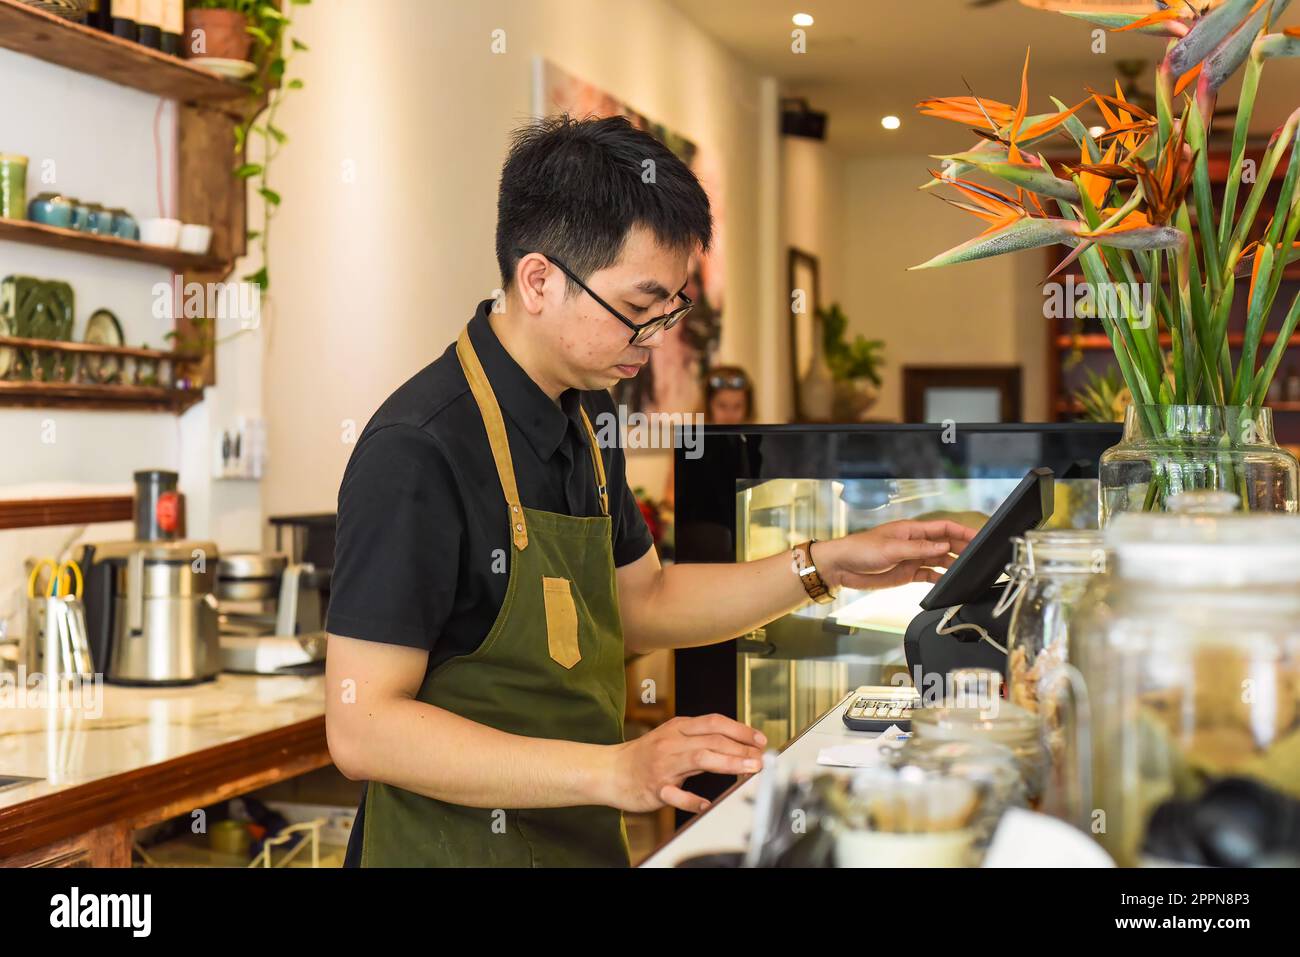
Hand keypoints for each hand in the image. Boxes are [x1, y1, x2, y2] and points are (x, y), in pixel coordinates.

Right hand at [604, 714, 766, 813]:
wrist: (610, 770)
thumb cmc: (644, 756)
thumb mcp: (672, 738)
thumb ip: (699, 740)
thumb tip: (735, 744)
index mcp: (677, 728)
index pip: (714, 722)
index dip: (740, 729)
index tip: (760, 739)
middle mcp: (671, 742)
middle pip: (712, 740)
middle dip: (741, 748)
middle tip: (761, 758)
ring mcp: (663, 765)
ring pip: (700, 758)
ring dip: (728, 763)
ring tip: (748, 769)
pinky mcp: (655, 788)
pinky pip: (675, 794)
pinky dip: (692, 800)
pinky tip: (707, 803)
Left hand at [817, 519, 976, 590]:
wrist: (840, 567)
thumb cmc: (860, 549)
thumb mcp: (891, 548)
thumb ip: (919, 549)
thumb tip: (944, 547)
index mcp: (912, 530)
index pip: (943, 528)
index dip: (962, 532)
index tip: (978, 537)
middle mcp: (914, 543)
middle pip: (945, 544)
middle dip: (962, 549)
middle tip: (978, 557)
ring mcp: (912, 558)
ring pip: (939, 560)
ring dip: (953, 565)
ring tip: (967, 572)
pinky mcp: (907, 573)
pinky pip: (929, 575)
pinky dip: (939, 579)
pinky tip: (948, 583)